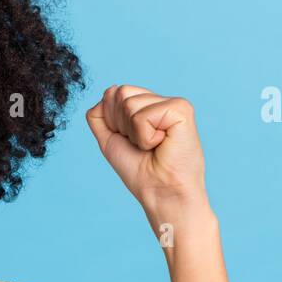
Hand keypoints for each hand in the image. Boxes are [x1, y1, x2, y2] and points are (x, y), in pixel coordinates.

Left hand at [84, 84, 208, 221]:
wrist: (160, 193)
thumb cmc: (140, 172)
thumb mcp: (110, 140)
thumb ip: (100, 116)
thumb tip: (108, 89)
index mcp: (147, 106)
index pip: (113, 94)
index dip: (113, 121)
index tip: (130, 142)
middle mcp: (161, 101)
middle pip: (120, 93)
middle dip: (121, 124)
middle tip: (142, 144)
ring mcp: (173, 103)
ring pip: (129, 103)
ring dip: (133, 133)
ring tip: (152, 146)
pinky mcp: (181, 109)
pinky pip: (143, 115)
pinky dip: (144, 137)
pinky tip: (161, 144)